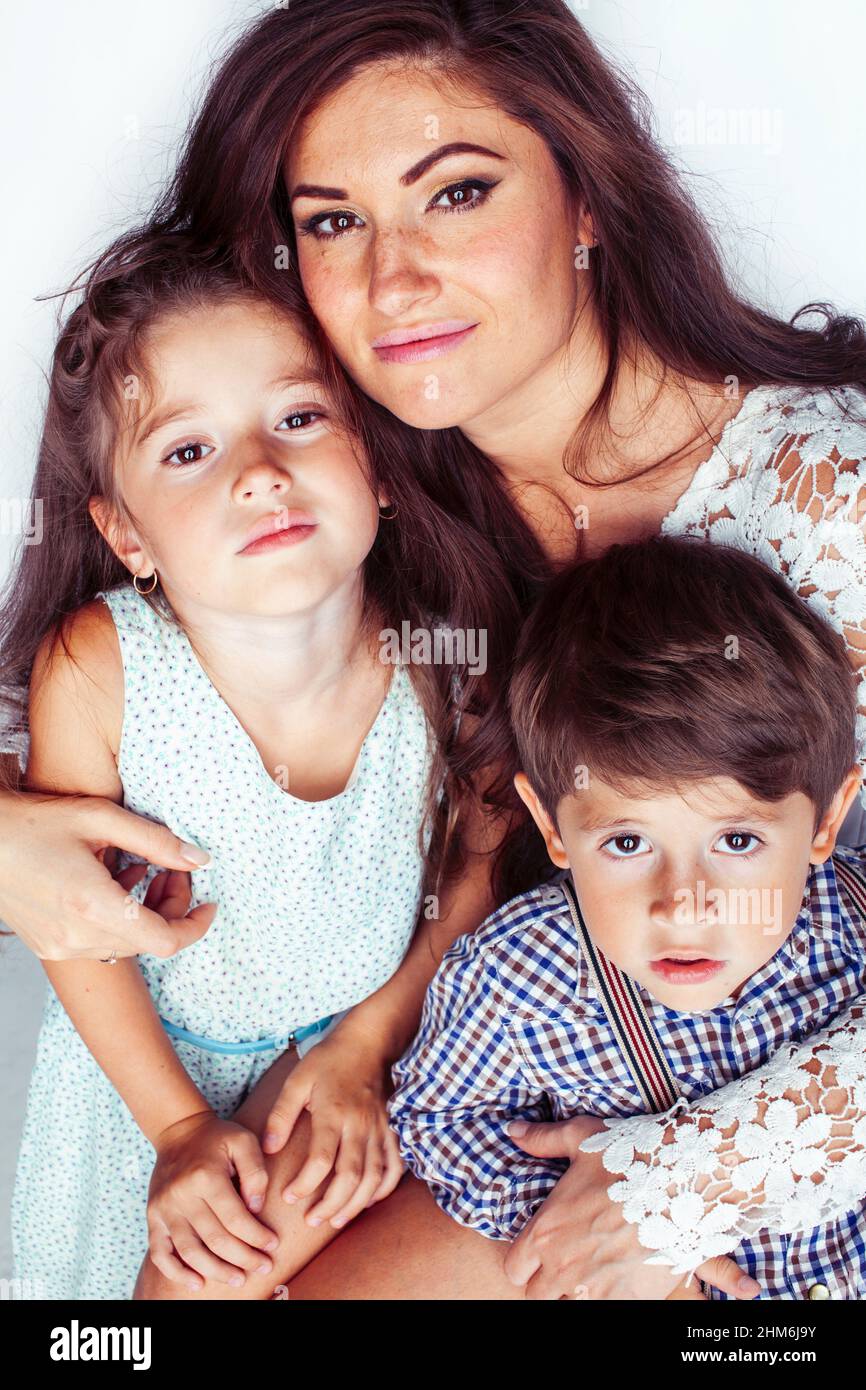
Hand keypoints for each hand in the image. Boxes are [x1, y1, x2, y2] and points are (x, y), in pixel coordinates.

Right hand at [0, 788, 216, 958]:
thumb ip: (156, 841)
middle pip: (149, 941)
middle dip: (171, 907)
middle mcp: (76, 936)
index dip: (196, 925)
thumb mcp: (101, 819)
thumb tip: (200, 859)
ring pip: (125, 943)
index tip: (209, 903)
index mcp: (92, 905)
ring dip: (143, 912)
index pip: (165, 941)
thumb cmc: (36, 823)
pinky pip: (98, 943)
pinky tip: (112, 883)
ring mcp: (59, 947)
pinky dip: (117, 919)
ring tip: (139, 871)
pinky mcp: (49, 946)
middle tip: (170, 871)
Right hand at [147, 1110, 279, 1290]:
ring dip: (216, 1271)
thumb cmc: (217, 1138)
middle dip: (243, 1258)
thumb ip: (255, 1172)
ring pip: (190, 1252)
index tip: (273, 1245)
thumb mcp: (244, 1141)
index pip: (235, 1219)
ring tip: (238, 1279)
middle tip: (263, 1267)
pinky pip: (160, 1253)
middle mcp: (181, 1195)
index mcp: (206, 1176)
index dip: (257, 1236)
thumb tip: (256, 1208)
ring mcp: (164, 1209)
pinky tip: (197, 1283)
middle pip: (215, 1240)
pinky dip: (177, 1272)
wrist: (178, 1131)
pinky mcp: (152, 1217)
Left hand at [261, 1020, 404, 1229]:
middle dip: (331, 1205)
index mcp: (334, 1113)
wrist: (367, 1042)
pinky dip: (384, 1188)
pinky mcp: (391, 1129)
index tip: (288, 1197)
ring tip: (335, 1220)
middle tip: (311, 1221)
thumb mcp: (296, 1081)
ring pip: (374, 1178)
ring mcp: (379, 1129)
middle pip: (351, 1177)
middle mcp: (360, 1125)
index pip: (321, 1160)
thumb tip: (269, 1149)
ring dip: (355, 1204)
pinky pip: (394, 1166)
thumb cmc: (328, 1061)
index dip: (305, 1185)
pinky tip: (368, 1201)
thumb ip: (281, 1115)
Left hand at [503, 1116, 762, 1300]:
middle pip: (539, 1294)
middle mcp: (562, 1265)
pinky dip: (608, 1297)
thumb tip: (513, 1130)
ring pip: (569, 1304)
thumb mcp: (580, 1138)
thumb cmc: (627, 1157)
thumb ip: (543, 1140)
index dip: (526, 1262)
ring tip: (596, 1270)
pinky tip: (620, 1279)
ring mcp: (593, 1287)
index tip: (542, 1253)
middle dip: (550, 1282)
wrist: (680, 1183)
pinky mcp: (624, 1300)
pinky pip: (603, 1308)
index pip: (514, 1268)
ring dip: (577, 1291)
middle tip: (570, 1263)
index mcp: (545, 1231)